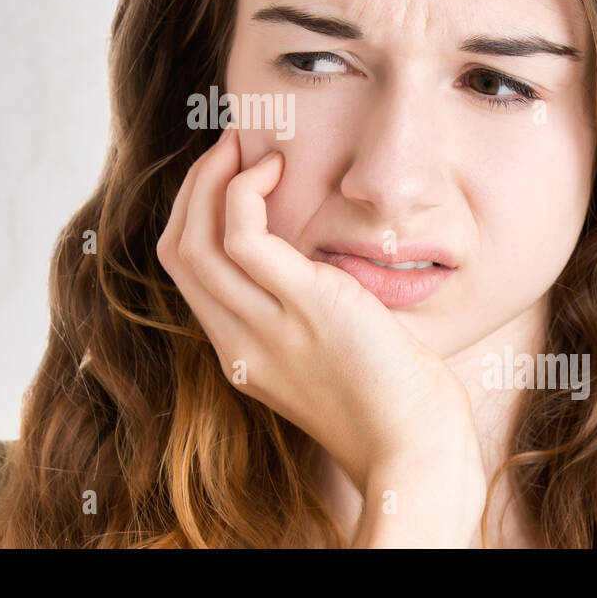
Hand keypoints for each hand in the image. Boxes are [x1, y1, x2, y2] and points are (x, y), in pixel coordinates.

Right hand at [156, 123, 484, 508]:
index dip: (195, 215)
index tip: (228, 176)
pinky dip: (244, 190)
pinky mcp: (303, 306)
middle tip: (229, 146)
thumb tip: (321, 266)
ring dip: (212, 177)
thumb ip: (308, 319)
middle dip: (194, 187)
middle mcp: (239, 343)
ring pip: (195, 240)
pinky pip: (242, 236)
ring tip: (246, 145)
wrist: (419, 451)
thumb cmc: (395, 407)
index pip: (188, 274)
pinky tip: (276, 169)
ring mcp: (264, 328)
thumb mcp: (332, 358)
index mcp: (242, 355)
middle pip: (178, 251)